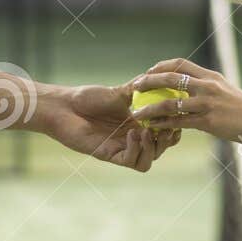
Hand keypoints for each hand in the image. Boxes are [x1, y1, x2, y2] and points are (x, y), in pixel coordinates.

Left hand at [39, 84, 179, 172]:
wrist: (65, 106)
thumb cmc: (88, 98)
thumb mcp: (119, 92)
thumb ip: (140, 90)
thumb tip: (161, 78)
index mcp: (136, 124)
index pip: (162, 133)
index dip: (172, 129)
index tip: (176, 118)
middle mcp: (131, 139)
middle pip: (159, 149)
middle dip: (166, 141)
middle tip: (165, 128)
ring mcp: (120, 148)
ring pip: (148, 160)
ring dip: (152, 148)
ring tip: (147, 132)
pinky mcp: (109, 155)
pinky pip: (131, 161)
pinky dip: (136, 150)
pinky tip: (132, 134)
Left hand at [129, 60, 241, 144]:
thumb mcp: (225, 89)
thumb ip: (207, 87)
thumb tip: (189, 89)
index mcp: (210, 76)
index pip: (181, 64)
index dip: (161, 66)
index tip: (149, 71)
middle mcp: (207, 86)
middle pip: (171, 78)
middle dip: (149, 81)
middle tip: (134, 88)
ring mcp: (207, 103)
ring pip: (170, 102)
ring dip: (150, 108)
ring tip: (136, 113)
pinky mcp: (208, 121)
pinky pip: (179, 122)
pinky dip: (163, 124)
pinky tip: (152, 127)